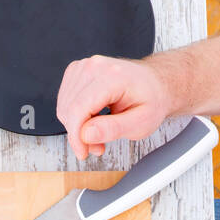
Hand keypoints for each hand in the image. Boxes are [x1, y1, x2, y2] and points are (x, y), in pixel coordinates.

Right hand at [55, 55, 173, 160]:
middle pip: (69, 109)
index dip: (75, 136)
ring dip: (77, 127)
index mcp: (112, 76)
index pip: (78, 109)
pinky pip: (66, 100)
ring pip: (65, 106)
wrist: (154, 84)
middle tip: (98, 146)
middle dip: (79, 135)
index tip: (82, 152)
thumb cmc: (150, 100)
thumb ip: (113, 129)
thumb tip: (86, 134)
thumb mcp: (141, 122)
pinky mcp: (78, 71)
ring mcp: (84, 66)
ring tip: (98, 133)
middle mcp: (95, 67)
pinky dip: (75, 116)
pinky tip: (92, 120)